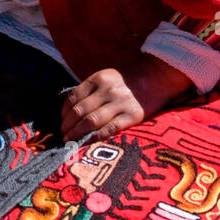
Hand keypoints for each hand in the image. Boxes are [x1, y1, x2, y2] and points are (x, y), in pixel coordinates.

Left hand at [60, 53, 193, 144]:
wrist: (157, 76)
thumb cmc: (128, 80)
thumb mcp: (107, 77)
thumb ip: (90, 90)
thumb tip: (69, 111)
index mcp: (99, 78)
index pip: (74, 97)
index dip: (64, 112)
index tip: (61, 121)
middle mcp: (109, 90)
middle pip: (80, 111)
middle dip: (68, 125)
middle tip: (63, 135)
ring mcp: (121, 103)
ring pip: (91, 121)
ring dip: (77, 133)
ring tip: (70, 141)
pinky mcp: (133, 116)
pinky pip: (109, 129)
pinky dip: (95, 137)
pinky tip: (87, 143)